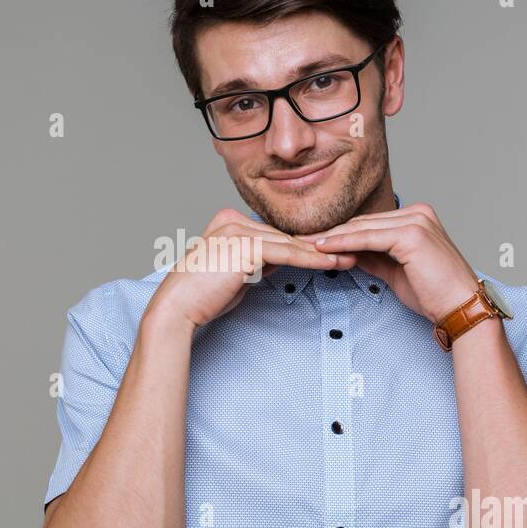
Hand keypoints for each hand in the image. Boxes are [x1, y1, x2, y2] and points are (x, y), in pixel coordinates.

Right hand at [149, 208, 355, 329]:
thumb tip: (282, 259)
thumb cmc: (203, 296)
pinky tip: (331, 263)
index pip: (273, 234)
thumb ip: (258, 262)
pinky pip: (285, 252)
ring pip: (287, 243)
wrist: (178, 307)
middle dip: (316, 247)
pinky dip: (310, 258)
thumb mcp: (237, 273)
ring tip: (347, 258)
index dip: (302, 246)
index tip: (328, 253)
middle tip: (347, 252)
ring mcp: (237, 229)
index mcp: (228, 221)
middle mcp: (232, 220)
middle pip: (283, 236)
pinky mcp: (244, 244)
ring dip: (320, 252)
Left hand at [295, 202, 478, 323]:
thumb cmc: (434, 293)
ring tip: (306, 245)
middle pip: (364, 222)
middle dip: (331, 233)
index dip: (341, 233)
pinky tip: (323, 248)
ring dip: (332, 238)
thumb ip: (372, 257)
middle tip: (301, 240)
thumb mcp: (395, 271)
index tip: (315, 242)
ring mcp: (416, 221)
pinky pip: (367, 238)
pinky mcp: (411, 234)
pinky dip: (343, 243)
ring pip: (362, 228)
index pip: (370, 223)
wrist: (460, 307)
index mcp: (417, 217)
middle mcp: (418, 213)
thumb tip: (346, 253)